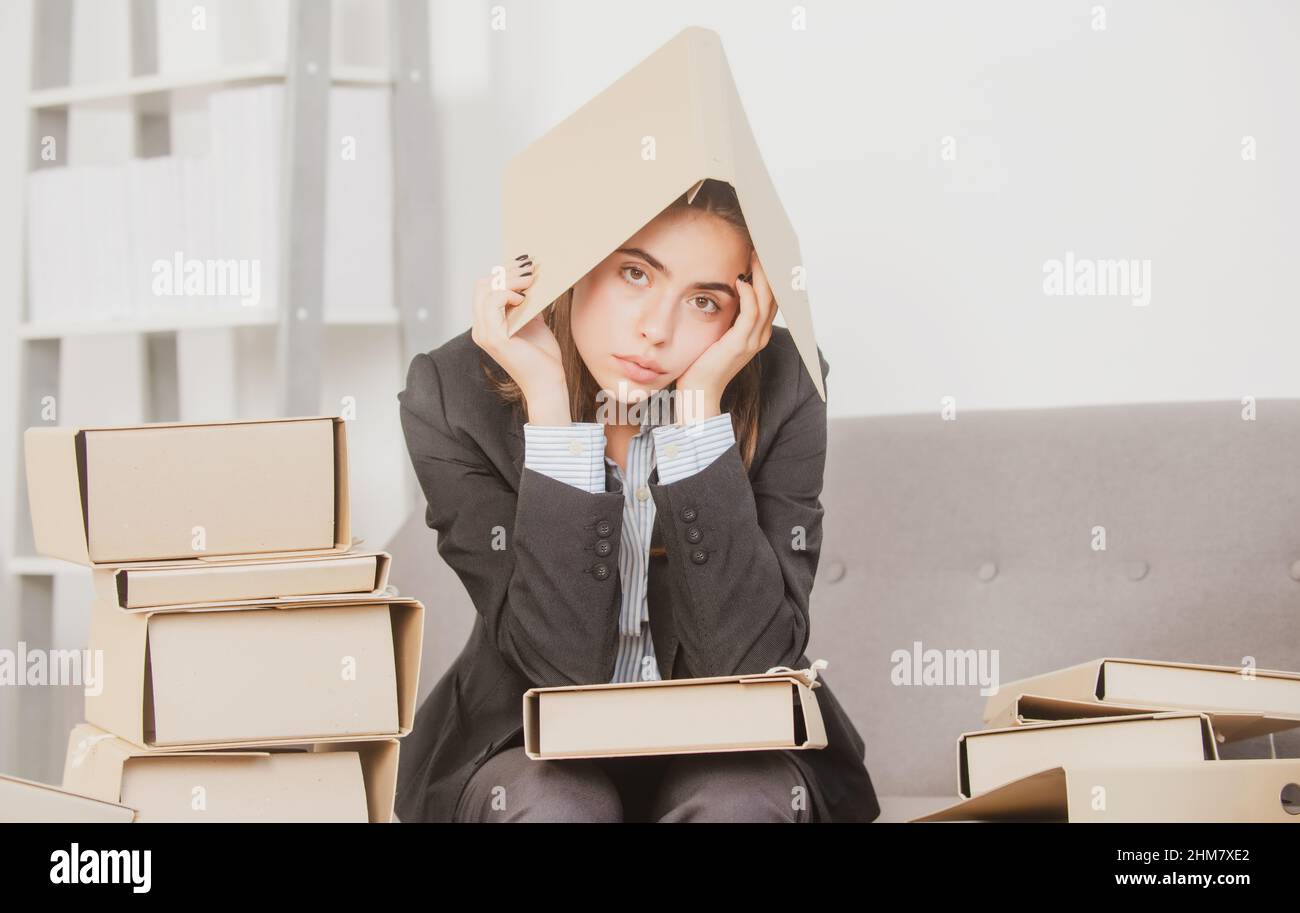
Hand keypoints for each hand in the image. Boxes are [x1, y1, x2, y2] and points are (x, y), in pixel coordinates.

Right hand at [471, 255, 571, 423]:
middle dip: (507, 272)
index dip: (503, 273)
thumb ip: (527, 303)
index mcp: (487, 325)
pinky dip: (509, 293)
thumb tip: (531, 278)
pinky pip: (494, 302)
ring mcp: (484, 333)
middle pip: (482, 285)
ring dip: (510, 279)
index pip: (485, 289)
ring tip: (531, 278)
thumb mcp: (534, 321)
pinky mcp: (494, 338)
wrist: (548, 383)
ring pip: (486, 290)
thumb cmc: (543, 356)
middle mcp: (481, 328)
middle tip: (530, 266)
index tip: (525, 264)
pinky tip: (525, 298)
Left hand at [675, 248, 775, 422]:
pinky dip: (748, 295)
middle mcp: (760, 335)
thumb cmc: (702, 363)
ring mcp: (752, 340)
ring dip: (761, 274)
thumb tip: (721, 290)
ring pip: (766, 300)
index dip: (771, 272)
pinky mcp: (739, 344)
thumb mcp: (717, 333)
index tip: (765, 248)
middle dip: (772, 267)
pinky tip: (741, 280)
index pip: (772, 296)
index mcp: (757, 332)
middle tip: (765, 242)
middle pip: (775, 293)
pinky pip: (750, 314)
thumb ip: (724, 315)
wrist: (699, 393)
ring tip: (755, 252)